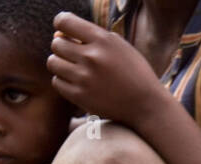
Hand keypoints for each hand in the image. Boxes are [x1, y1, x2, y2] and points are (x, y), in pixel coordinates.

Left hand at [47, 12, 166, 127]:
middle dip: (62, 48)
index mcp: (102, 39)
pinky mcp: (81, 97)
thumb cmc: (133, 73)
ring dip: (60, 64)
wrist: (147, 105)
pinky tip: (76, 83)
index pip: (64, 21)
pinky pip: (57, 82)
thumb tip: (58, 34)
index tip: (67, 33)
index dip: (61, 25)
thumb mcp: (119, 46)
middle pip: (56, 44)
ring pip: (53, 63)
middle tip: (74, 56)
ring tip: (73, 69)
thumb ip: (92, 36)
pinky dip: (63, 81)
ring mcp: (85, 78)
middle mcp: (91, 57)